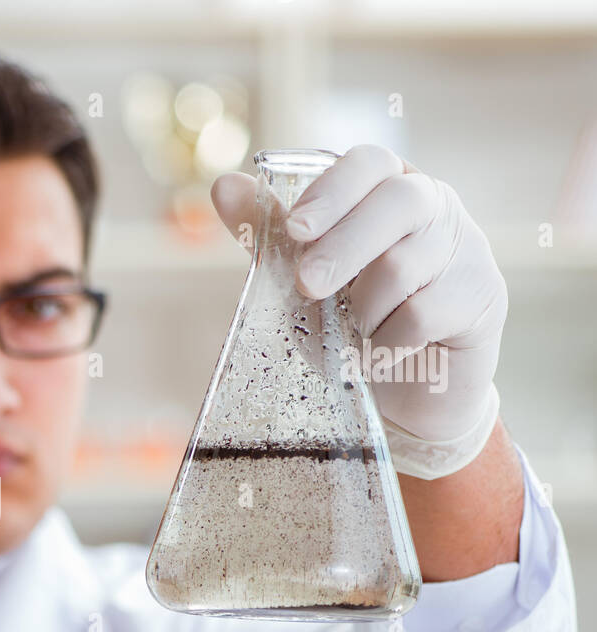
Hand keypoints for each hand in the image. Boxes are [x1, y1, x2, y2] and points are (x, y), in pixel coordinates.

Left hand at [210, 144, 506, 446]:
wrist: (407, 394)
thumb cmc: (353, 325)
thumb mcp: (303, 280)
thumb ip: (270, 235)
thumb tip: (224, 186)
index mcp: (388, 190)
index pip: (371, 163)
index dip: (334, 190)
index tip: (297, 227)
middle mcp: (435, 208)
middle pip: (398, 203)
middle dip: (344, 246)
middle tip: (307, 285)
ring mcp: (466, 249)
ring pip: (406, 266)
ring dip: (362, 310)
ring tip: (352, 333)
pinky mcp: (483, 297)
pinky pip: (424, 315)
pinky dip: (386, 342)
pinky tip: (379, 353)